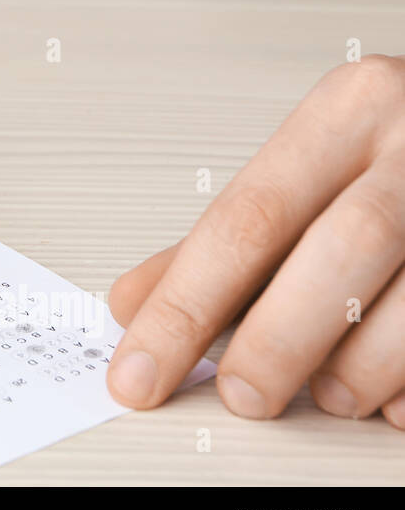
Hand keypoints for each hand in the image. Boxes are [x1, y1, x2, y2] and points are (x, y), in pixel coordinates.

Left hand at [107, 55, 404, 428]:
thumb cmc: (399, 156)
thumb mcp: (312, 170)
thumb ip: (225, 240)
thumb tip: (132, 307)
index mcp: (348, 111)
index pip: (244, 219)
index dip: (184, 307)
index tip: (138, 372)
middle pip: (337, 254)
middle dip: (276, 341)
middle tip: (242, 396)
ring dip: (359, 368)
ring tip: (326, 395)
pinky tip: (390, 399)